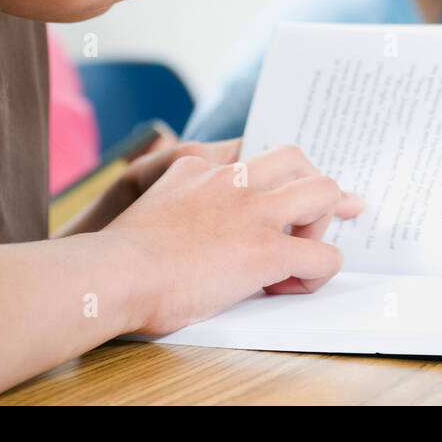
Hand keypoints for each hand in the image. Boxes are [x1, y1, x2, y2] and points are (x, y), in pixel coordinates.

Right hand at [105, 143, 366, 336]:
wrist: (115, 274)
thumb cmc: (122, 255)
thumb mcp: (152, 199)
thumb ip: (178, 196)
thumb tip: (192, 223)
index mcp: (201, 166)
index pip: (256, 153)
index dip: (275, 181)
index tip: (281, 202)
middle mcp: (234, 179)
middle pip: (298, 159)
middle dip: (306, 193)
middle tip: (293, 230)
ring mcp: (254, 211)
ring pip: (326, 192)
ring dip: (319, 226)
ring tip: (294, 256)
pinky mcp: (267, 250)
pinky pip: (324, 256)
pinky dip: (316, 275)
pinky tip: (285, 288)